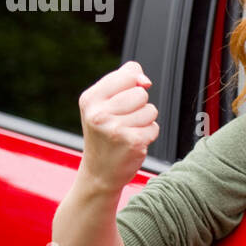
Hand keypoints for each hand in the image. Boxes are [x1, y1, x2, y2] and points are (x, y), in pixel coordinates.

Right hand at [77, 60, 158, 192]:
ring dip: (145, 121)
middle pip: (141, 93)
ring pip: (150, 110)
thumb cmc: (104, 134)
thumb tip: (144, 80)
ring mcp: (115, 129)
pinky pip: (155, 127)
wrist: (99, 172)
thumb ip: (123, 82)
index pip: (128, 74)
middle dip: (139, 106)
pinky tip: (133, 142)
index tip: (122, 100)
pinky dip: (149, 134)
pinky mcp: (132, 142)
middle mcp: (99, 113)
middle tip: (123, 121)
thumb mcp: (103, 104)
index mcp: (90, 98)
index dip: (133, 84)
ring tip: (128, 131)